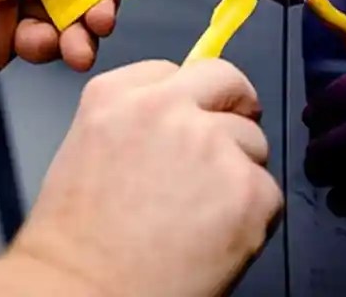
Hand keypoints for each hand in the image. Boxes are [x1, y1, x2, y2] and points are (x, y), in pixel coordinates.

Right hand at [12, 59, 283, 296]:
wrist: (82, 294)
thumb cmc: (76, 241)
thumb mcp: (89, 148)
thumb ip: (137, 122)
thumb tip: (187, 118)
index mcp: (117, 95)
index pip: (179, 70)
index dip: (189, 100)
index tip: (190, 119)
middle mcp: (166, 108)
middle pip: (228, 81)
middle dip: (233, 109)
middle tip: (225, 148)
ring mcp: (211, 145)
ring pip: (254, 143)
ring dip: (238, 173)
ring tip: (200, 215)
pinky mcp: (247, 190)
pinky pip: (269, 192)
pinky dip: (252, 218)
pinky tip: (214, 239)